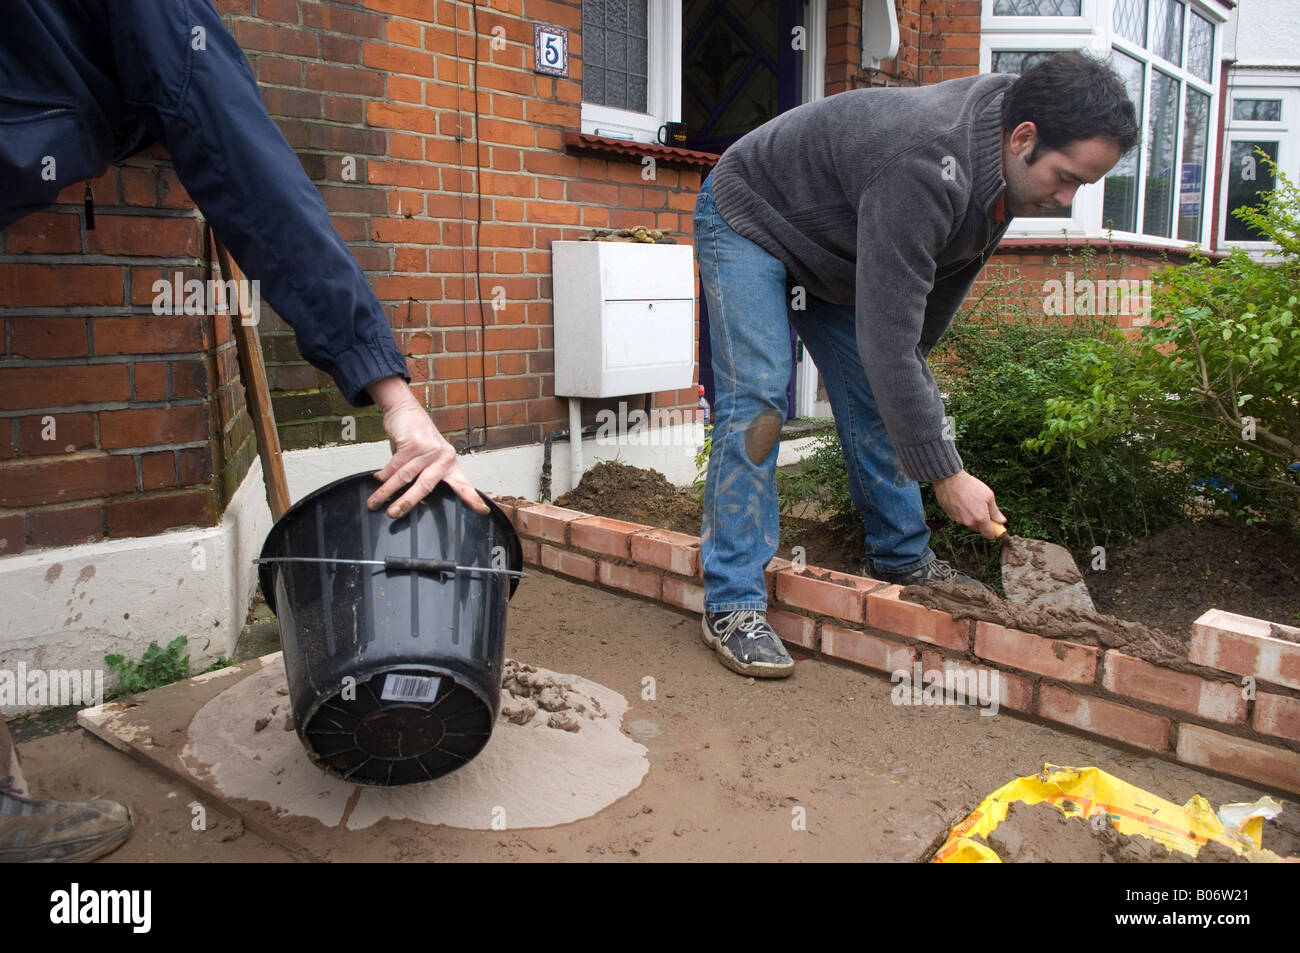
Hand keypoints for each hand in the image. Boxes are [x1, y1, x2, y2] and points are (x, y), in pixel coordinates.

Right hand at [364, 377, 490, 518]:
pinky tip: (377, 479)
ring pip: (405, 476)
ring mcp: (428, 449)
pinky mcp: (413, 443)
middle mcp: (443, 457)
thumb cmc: (416, 437)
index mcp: (449, 464)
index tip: (482, 511)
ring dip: (387, 491)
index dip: (472, 499)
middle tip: (394, 514)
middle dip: (407, 502)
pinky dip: (384, 474)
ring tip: (375, 502)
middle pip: (425, 486)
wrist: (406, 410)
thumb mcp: (427, 457)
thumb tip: (408, 499)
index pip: (463, 484)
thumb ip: (423, 475)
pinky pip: (394, 465)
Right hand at [933, 470, 1004, 539]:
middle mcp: (968, 522)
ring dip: (971, 517)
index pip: (988, 534)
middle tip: (984, 510)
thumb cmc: (970, 486)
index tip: (996, 528)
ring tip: (971, 501)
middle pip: (978, 529)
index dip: (993, 532)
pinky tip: (962, 502)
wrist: (950, 480)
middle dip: (982, 522)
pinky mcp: (950, 515)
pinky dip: (962, 513)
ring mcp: (958, 519)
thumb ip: (995, 511)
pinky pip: (959, 518)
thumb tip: (1001, 520)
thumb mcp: (988, 496)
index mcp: (980, 518)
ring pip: (968, 523)